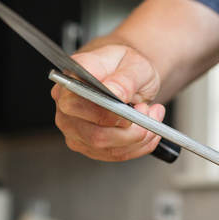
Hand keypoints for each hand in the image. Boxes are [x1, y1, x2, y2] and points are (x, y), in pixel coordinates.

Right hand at [51, 44, 164, 160]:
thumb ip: (124, 78)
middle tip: (147, 112)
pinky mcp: (89, 144)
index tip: (135, 108)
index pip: (76, 104)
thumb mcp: (133, 64)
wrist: (129, 74)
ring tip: (151, 117)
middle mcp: (67, 107)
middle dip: (131, 131)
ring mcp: (75, 129)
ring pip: (108, 149)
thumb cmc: (126, 65)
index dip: (108, 113)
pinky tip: (149, 131)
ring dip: (139, 138)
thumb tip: (114, 93)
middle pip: (94, 135)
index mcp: (71, 81)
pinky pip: (116, 154)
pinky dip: (140, 146)